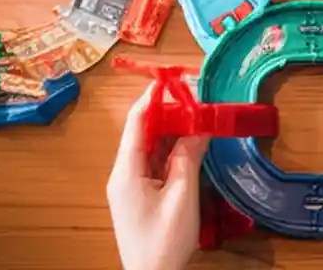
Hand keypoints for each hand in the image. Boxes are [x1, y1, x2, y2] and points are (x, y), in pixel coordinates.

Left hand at [107, 83, 210, 269]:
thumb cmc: (163, 243)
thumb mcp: (182, 197)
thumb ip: (189, 157)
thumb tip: (199, 127)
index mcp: (126, 170)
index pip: (138, 121)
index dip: (155, 97)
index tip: (176, 80)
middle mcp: (123, 173)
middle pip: (144, 132)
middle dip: (169, 113)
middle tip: (197, 99)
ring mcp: (130, 185)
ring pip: (151, 147)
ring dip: (174, 132)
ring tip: (199, 118)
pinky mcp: (140, 196)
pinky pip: (155, 163)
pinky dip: (173, 151)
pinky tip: (192, 146)